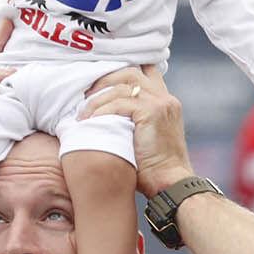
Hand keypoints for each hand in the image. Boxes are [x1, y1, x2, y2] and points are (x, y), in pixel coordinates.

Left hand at [80, 66, 193, 196]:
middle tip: (87, 95)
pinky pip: (119, 104)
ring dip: (98, 98)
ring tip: (83, 113)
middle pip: (129, 72)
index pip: (146, 71)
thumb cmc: (154, 168)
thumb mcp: (148, 137)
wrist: (170, 182)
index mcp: (166, 101)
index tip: (101, 83)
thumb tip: (106, 115)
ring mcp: (160, 103)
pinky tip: (91, 122)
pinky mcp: (152, 113)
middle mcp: (165, 97)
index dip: (122, 71)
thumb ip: (136, 120)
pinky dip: (101, 111)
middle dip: (105, 80)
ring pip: (121, 86)